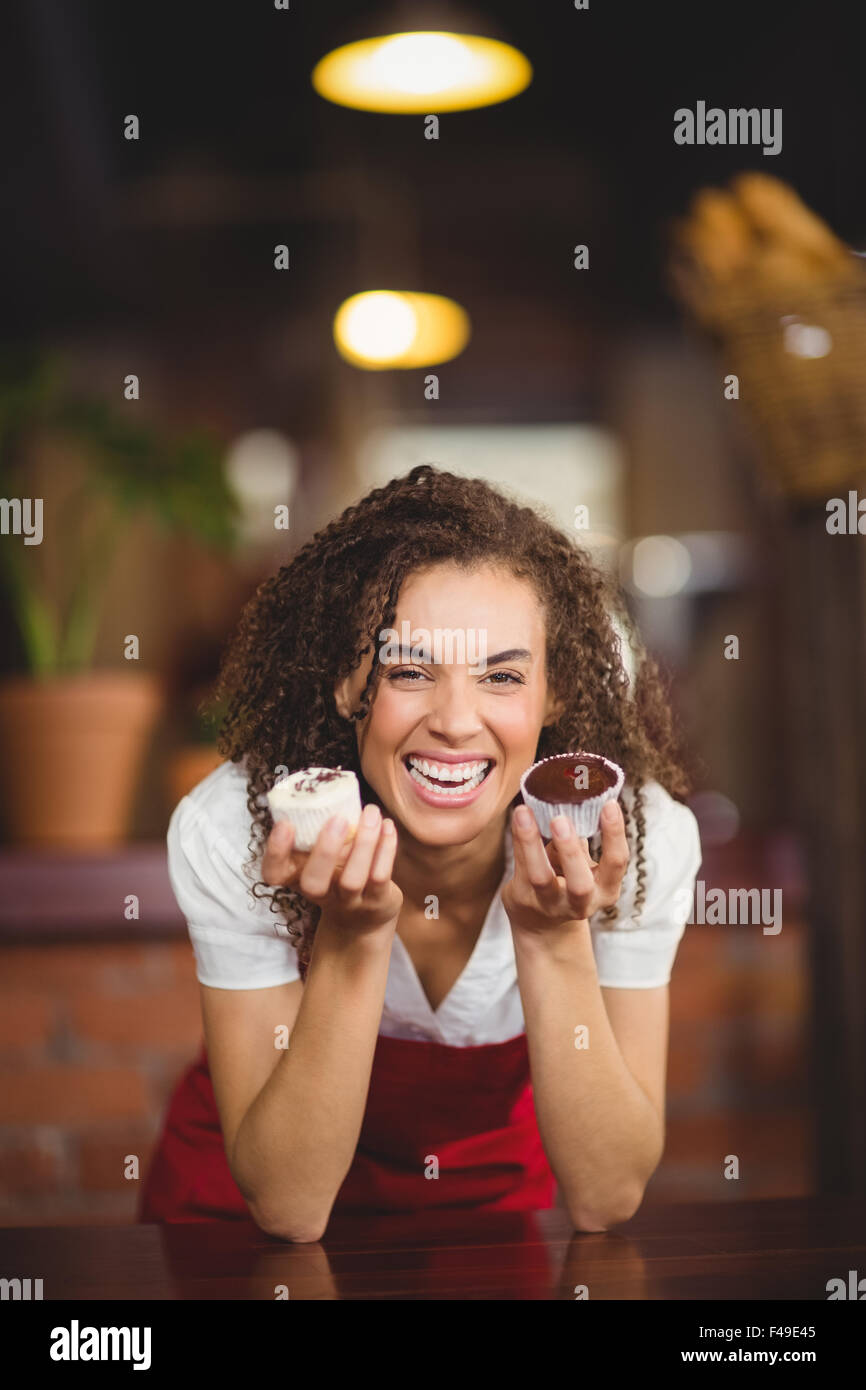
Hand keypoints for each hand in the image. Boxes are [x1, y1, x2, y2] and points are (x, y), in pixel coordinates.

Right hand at [261, 804, 402, 936]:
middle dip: (325, 851)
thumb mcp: (319, 855)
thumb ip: (316, 830)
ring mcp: (349, 901)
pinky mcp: (376, 901)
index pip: (274, 873)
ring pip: (353, 880)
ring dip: (363, 842)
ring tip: (371, 812)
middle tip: (337, 819)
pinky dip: (386, 848)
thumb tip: (326, 786)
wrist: (364, 918)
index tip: (285, 823)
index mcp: (297, 878)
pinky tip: (387, 825)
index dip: (276, 851)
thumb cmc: (337, 873)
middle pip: (314, 883)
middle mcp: (320, 894)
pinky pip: (381, 876)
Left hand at [502, 801, 628, 936]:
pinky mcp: (524, 899)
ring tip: (524, 813)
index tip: (609, 804)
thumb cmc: (568, 879)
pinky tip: (518, 817)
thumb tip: (573, 796)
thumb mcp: (583, 864)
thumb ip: (581, 838)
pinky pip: (520, 866)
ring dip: (531, 842)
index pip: (617, 863)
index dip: (615, 835)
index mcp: (605, 890)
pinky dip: (519, 839)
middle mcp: (581, 903)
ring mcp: (550, 904)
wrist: (542, 923)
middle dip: (570, 852)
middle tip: (560, 820)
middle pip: (580, 884)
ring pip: (541, 877)